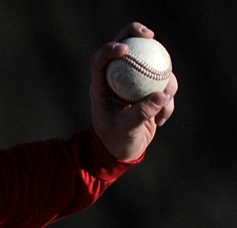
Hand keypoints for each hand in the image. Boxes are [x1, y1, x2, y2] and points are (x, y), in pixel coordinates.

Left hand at [91, 22, 176, 161]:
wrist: (123, 152)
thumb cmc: (116, 142)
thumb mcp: (126, 129)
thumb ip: (142, 112)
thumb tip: (162, 94)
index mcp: (102, 86)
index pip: (100, 61)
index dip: (110, 49)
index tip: (125, 49)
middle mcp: (117, 79)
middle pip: (126, 47)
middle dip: (137, 35)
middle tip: (150, 35)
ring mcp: (135, 82)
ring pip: (152, 65)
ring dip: (164, 81)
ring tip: (162, 106)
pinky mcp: (151, 89)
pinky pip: (165, 86)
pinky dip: (167, 102)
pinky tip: (161, 120)